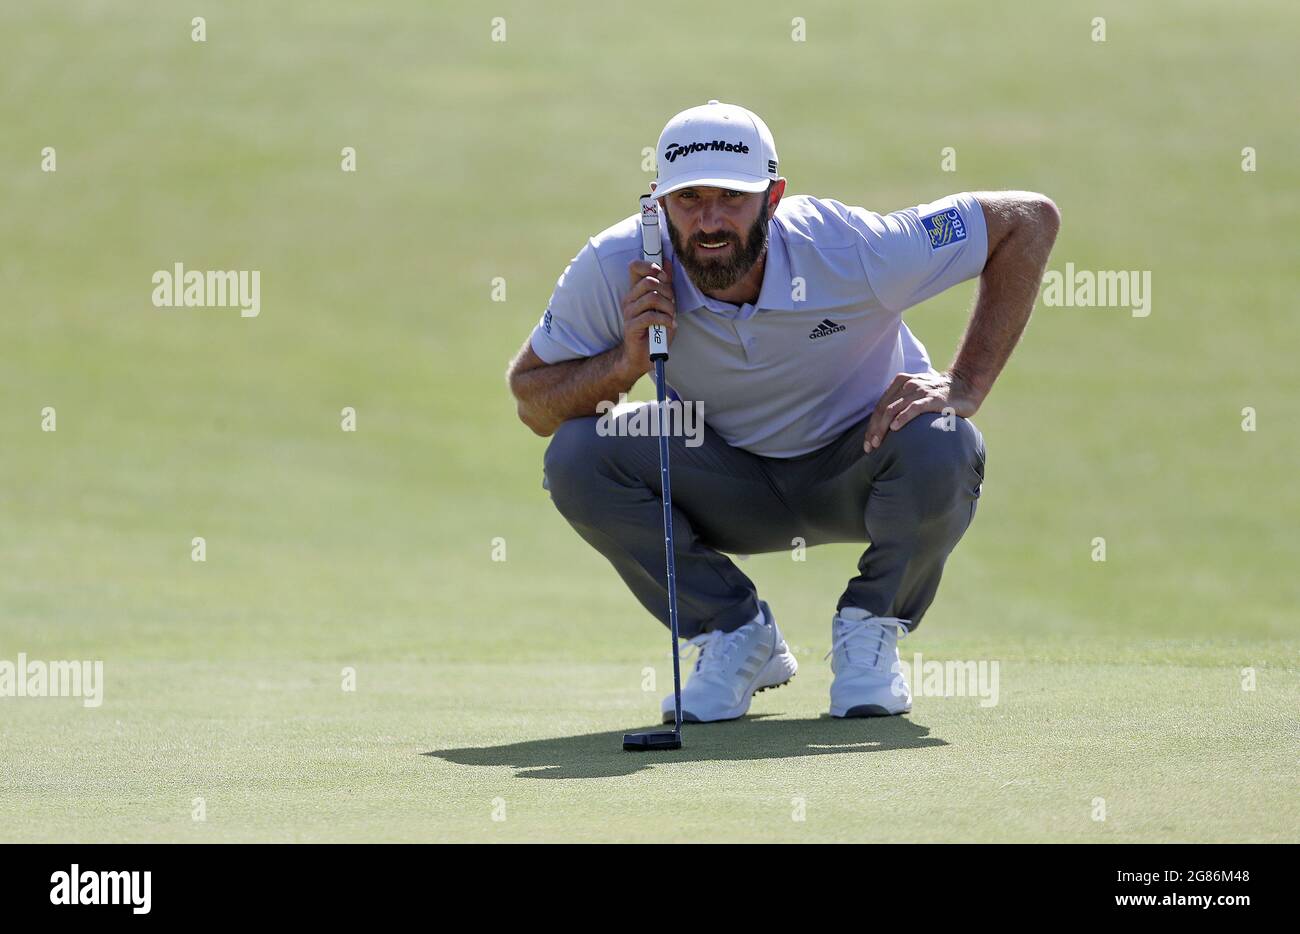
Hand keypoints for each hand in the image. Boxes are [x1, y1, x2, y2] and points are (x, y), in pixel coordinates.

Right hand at [617, 259, 674, 378]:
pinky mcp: (631, 326)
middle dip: (667, 291)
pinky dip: (665, 320)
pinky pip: (651, 316)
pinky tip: (669, 325)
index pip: (635, 267)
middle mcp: (630, 299)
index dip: (649, 265)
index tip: (662, 274)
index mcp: (636, 291)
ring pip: (653, 298)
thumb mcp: (665, 304)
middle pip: (649, 281)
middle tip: (671, 303)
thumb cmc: (656, 330)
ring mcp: (629, 312)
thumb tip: (667, 262)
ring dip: (668, 307)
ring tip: (670, 316)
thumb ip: (665, 284)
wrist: (644, 355)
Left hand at [864, 370, 981, 451]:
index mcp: (900, 383)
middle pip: (883, 409)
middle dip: (874, 430)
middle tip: (870, 448)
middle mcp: (908, 385)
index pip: (880, 406)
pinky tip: (894, 428)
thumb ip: (903, 403)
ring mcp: (919, 390)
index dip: (872, 426)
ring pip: (893, 409)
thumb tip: (887, 427)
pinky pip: (913, 408)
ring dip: (882, 428)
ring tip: (878, 444)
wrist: (966, 384)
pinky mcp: (932, 398)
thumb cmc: (940, 395)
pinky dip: (902, 418)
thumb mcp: (917, 394)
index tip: (868, 444)